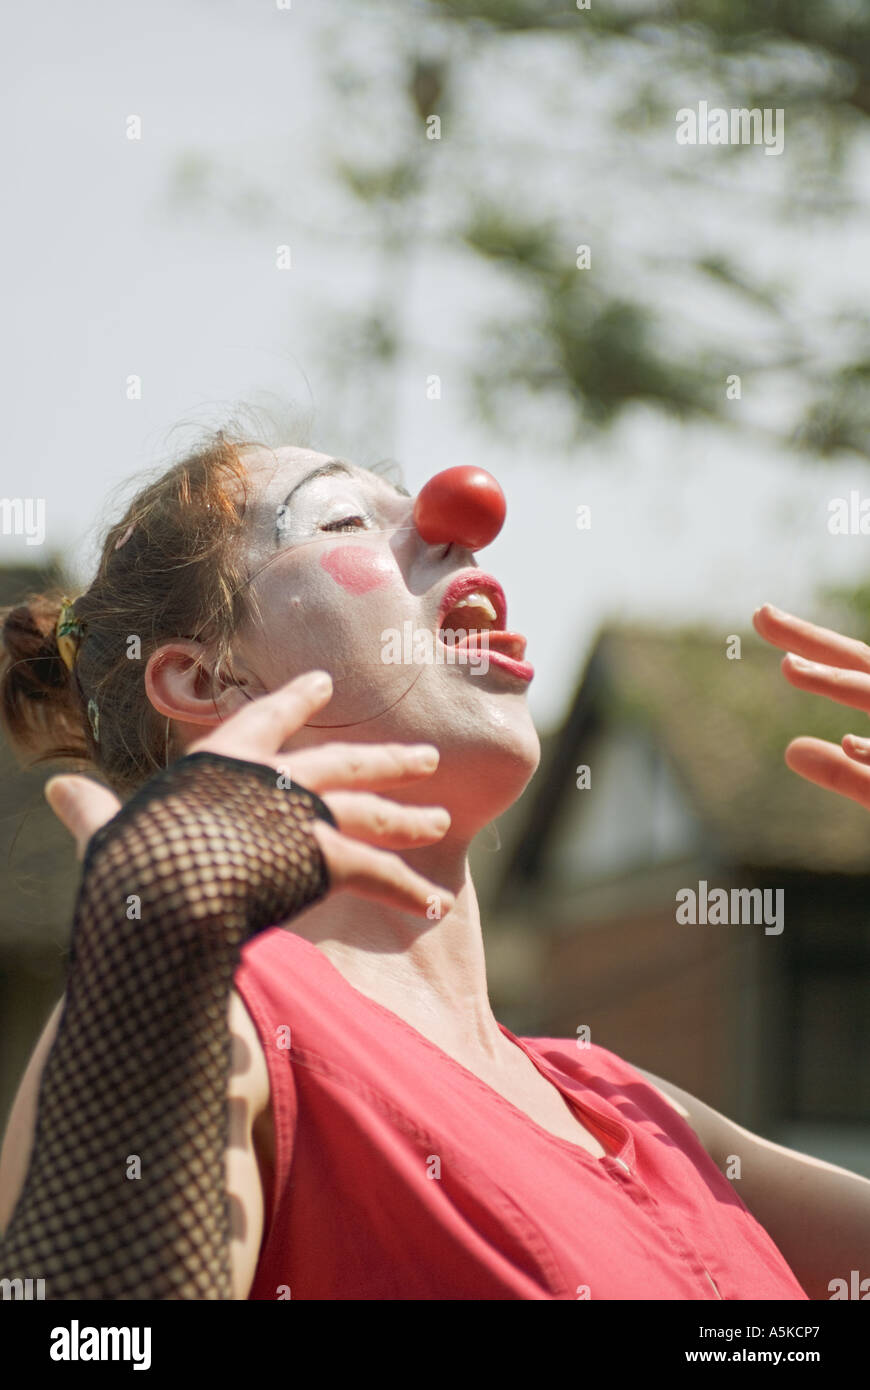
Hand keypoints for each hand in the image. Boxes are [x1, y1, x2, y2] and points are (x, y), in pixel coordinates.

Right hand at [45, 669, 455, 917]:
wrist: (168, 889)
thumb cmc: (132, 861)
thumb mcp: (110, 830)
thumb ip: (92, 811)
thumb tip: (53, 791)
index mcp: (224, 761)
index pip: (266, 718)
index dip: (296, 698)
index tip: (324, 682)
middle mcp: (275, 778)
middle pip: (343, 762)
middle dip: (385, 760)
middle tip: (425, 756)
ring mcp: (306, 815)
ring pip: (372, 812)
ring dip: (408, 818)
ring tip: (441, 820)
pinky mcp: (326, 855)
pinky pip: (381, 874)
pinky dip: (410, 891)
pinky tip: (436, 904)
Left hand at [753, 602, 869, 808]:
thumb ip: (846, 776)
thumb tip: (791, 750)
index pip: (856, 666)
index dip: (810, 641)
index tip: (761, 616)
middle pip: (865, 665)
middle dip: (815, 641)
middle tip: (761, 614)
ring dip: (837, 683)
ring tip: (788, 667)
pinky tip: (847, 744)